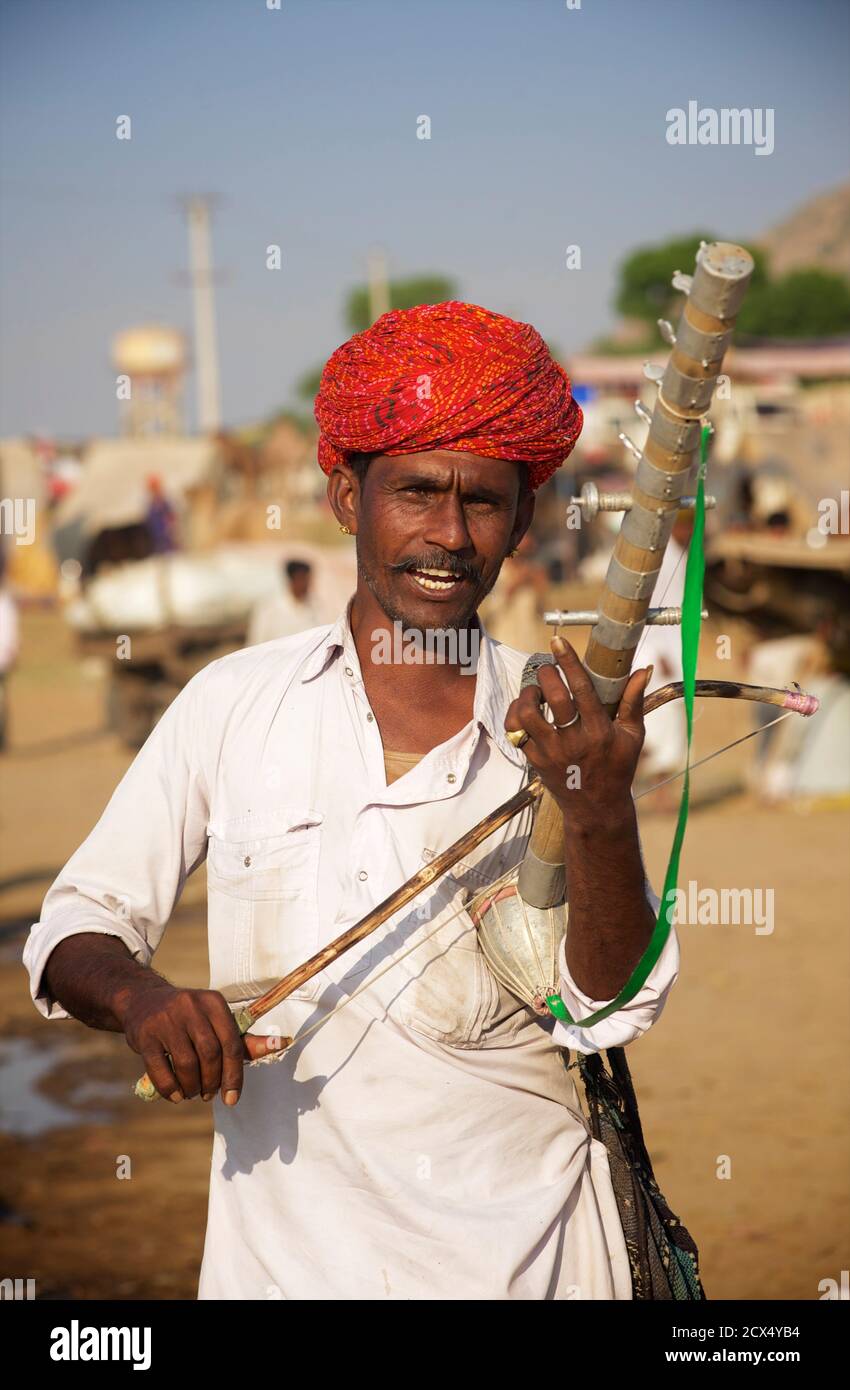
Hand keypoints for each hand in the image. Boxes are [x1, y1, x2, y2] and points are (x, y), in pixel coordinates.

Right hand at [117, 978, 282, 1104]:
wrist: (143, 1000)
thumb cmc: (190, 1018)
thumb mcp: (216, 1021)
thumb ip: (244, 1040)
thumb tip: (282, 1044)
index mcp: (214, 1002)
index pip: (232, 1043)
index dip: (234, 1075)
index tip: (232, 1099)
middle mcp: (191, 1007)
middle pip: (210, 1054)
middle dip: (212, 1082)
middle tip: (208, 1095)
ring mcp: (166, 1020)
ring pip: (186, 1063)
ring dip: (192, 1087)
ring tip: (193, 1093)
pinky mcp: (144, 1035)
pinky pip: (160, 1069)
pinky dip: (170, 1089)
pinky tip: (176, 1095)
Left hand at [505, 636, 651, 819]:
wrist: (596, 808)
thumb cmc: (618, 767)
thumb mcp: (633, 736)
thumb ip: (633, 701)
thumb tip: (643, 669)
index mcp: (599, 732)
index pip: (582, 690)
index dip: (569, 662)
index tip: (558, 641)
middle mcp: (574, 741)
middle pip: (553, 698)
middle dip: (546, 675)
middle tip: (547, 668)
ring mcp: (551, 752)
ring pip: (528, 714)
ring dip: (527, 695)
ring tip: (535, 691)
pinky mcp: (535, 761)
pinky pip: (516, 731)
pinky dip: (516, 714)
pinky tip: (525, 709)